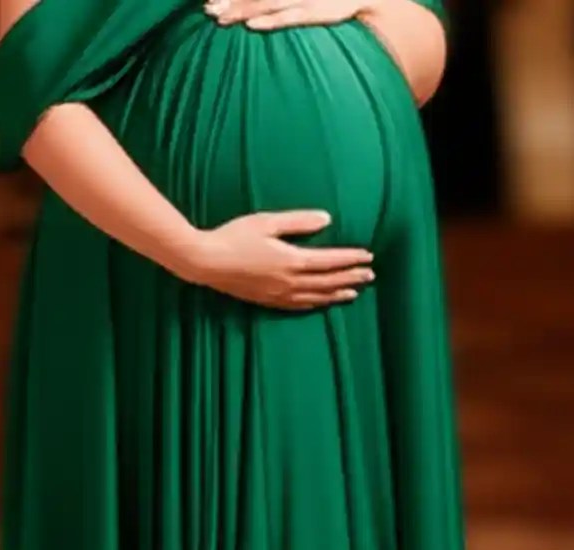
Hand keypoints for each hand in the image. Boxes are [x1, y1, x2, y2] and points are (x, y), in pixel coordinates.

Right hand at [171, 210, 373, 310]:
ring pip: (316, 296)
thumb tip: (327, 219)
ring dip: (336, 294)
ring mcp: (278, 294)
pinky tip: (321, 302)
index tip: (368, 256)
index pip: (330, 261)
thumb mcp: (267, 221)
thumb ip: (298, 221)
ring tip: (353, 292)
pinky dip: (315, 304)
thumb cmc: (233, 236)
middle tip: (370, 275)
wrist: (204, 262)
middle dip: (351, 277)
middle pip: (328, 281)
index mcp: (292, 260)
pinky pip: (298, 305)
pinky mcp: (266, 300)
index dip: (351, 259)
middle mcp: (289, 281)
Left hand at [205, 0, 373, 30]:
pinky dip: (270, 20)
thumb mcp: (302, 0)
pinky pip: (290, 16)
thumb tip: (254, 15)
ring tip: (220, 18)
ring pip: (267, 2)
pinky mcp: (318, 11)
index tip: (211, 1)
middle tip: (207, 10)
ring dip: (242, 10)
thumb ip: (279, 5)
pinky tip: (252, 24)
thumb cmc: (330, 0)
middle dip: (230, 1)